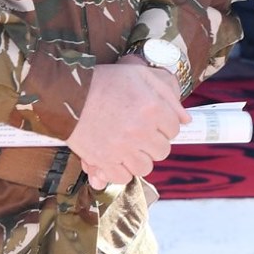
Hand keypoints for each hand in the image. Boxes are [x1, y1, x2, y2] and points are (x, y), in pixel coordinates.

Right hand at [65, 60, 189, 188]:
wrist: (67, 93)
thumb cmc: (106, 82)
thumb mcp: (141, 75)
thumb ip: (168, 96)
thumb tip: (187, 120)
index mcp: (153, 108)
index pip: (174, 129)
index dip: (163, 126)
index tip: (151, 121)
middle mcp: (141, 130)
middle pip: (162, 151)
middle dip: (153, 143)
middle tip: (139, 134)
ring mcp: (122, 148)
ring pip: (145, 167)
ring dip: (139, 159)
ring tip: (128, 146)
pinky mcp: (103, 160)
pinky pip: (123, 178)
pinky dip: (121, 171)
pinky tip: (116, 157)